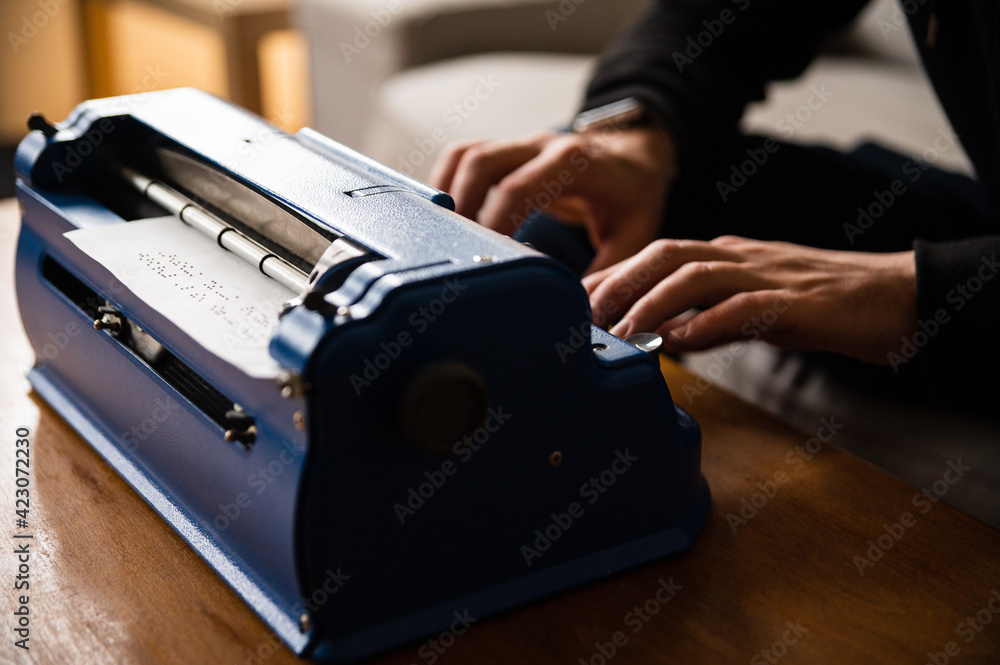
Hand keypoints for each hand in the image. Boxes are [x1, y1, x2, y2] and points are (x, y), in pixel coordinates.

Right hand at [429, 126, 677, 272]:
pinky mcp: (507, 151)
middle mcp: (542, 146)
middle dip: (463, 206)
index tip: (487, 256)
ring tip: (449, 236)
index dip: (496, 221)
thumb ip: (608, 271)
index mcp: (574, 163)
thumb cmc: (633, 196)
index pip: (520, 187)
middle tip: (460, 250)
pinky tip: (450, 218)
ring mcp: (521, 145)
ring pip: (467, 155)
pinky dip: (448, 182)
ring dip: (449, 193)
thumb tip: (580, 312)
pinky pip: (464, 156)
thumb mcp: (633, 234)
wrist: (635, 157)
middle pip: (482, 161)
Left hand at [582, 236, 917, 363]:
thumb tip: (667, 336)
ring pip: (697, 275)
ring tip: (622, 333)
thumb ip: (710, 315)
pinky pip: (745, 308)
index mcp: (727, 255)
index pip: (657, 256)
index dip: (613, 274)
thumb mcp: (754, 306)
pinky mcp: (796, 303)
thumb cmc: (820, 303)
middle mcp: (740, 257)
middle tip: (584, 314)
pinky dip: (708, 324)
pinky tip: (682, 343)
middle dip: (619, 281)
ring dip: (652, 303)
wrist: (896, 297)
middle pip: (667, 254)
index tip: (576, 300)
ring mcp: (768, 276)